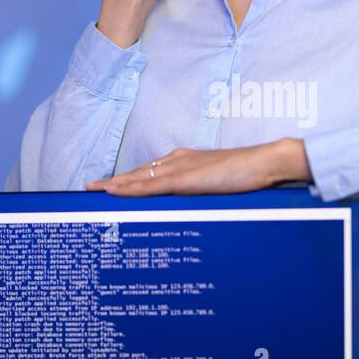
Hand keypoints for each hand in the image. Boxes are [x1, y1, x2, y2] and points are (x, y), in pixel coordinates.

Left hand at [84, 139, 310, 195]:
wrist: (265, 162)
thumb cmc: (250, 173)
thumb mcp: (221, 183)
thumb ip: (206, 188)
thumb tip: (200, 198)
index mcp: (187, 160)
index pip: (152, 170)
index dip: (132, 178)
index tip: (116, 184)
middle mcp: (178, 160)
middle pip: (139, 171)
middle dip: (116, 180)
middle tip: (93, 187)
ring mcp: (180, 167)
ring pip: (139, 176)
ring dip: (116, 183)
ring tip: (95, 189)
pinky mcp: (184, 178)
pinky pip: (150, 185)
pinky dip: (130, 187)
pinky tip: (114, 191)